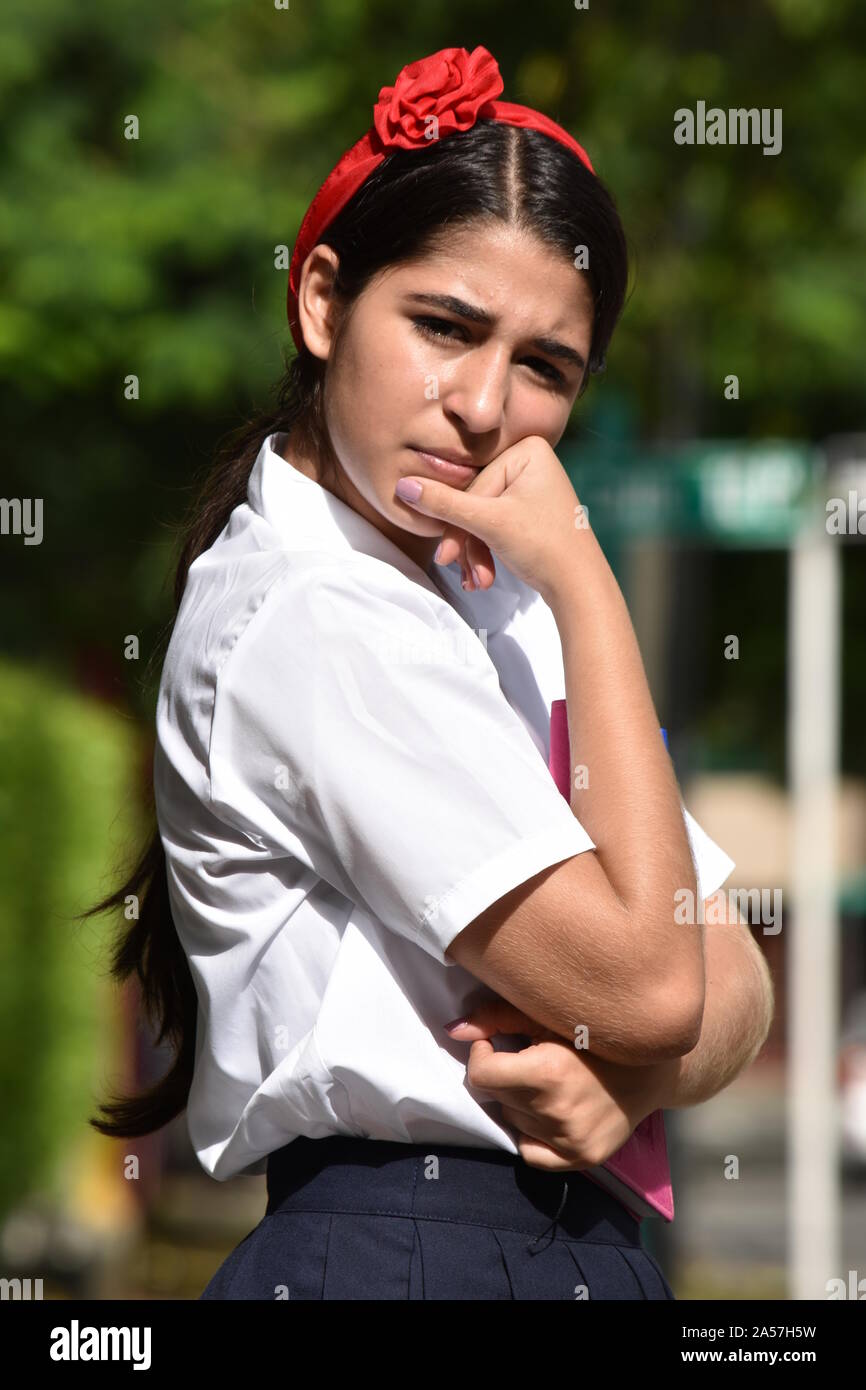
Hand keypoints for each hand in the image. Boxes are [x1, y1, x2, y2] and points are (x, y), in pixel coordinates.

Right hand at [395, 435, 584, 601]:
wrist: (580, 586)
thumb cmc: (542, 546)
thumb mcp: (488, 523)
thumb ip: (443, 504)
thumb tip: (401, 486)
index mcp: (528, 449)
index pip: (473, 486)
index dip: (459, 523)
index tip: (448, 554)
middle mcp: (532, 461)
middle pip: (477, 502)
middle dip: (468, 542)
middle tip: (461, 572)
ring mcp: (533, 486)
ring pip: (484, 517)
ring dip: (476, 551)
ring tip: (477, 581)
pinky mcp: (531, 510)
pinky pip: (496, 524)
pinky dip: (488, 550)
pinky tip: (483, 576)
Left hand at [445, 998, 668, 1171]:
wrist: (653, 1068)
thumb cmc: (597, 1034)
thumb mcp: (547, 1017)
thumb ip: (497, 1019)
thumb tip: (452, 1029)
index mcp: (548, 1073)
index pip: (481, 1075)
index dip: (482, 1055)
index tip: (496, 1043)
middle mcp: (558, 1112)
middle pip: (497, 1097)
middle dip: (503, 1075)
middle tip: (528, 1058)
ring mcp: (571, 1140)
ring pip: (513, 1121)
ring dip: (519, 1102)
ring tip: (547, 1082)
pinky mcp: (582, 1158)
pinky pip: (531, 1153)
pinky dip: (531, 1133)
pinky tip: (548, 1111)